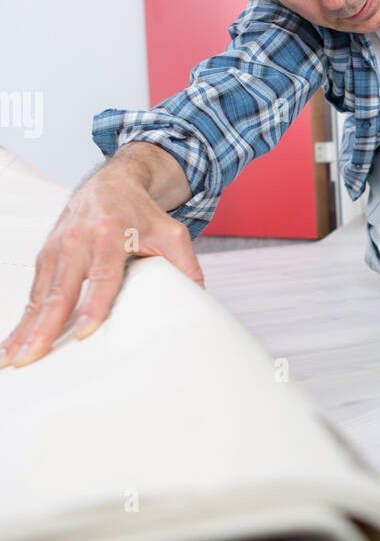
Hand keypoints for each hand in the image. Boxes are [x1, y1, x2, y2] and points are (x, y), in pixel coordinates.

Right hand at [0, 168, 204, 369]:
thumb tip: (199, 301)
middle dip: (45, 325)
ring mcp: (58, 246)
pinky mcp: (47, 255)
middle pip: (60, 289)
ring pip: (40, 293)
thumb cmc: (142, 212)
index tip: (83, 333)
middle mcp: (78, 239)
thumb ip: (186, 266)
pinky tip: (13, 343)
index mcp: (111, 232)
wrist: (112, 181)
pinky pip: (32, 291)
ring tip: (13, 358)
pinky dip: (22, 318)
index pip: (102, 275)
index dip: (93, 305)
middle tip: (33, 356)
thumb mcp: (173, 233)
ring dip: (24, 327)